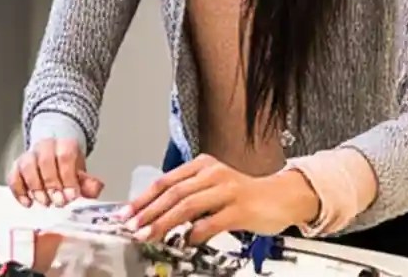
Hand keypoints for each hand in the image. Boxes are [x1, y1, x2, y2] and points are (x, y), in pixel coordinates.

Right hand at [7, 138, 104, 207]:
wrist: (54, 156)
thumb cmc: (68, 169)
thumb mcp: (81, 173)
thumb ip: (88, 183)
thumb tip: (94, 189)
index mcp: (65, 145)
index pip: (65, 156)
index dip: (68, 177)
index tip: (71, 196)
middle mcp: (45, 146)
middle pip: (45, 161)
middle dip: (52, 184)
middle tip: (59, 202)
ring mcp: (29, 155)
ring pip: (27, 166)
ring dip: (36, 187)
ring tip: (45, 202)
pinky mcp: (17, 166)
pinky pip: (13, 176)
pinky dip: (19, 191)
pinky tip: (28, 202)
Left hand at [120, 155, 319, 244]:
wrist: (281, 197)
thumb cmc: (243, 195)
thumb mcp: (211, 188)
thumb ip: (187, 198)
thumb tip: (155, 216)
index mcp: (202, 166)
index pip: (165, 181)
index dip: (143, 198)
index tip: (127, 213)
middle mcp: (213, 174)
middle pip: (173, 193)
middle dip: (149, 212)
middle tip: (133, 227)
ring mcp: (227, 190)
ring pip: (188, 205)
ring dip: (165, 222)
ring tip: (149, 235)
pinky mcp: (240, 208)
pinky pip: (212, 221)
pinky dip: (196, 232)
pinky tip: (185, 241)